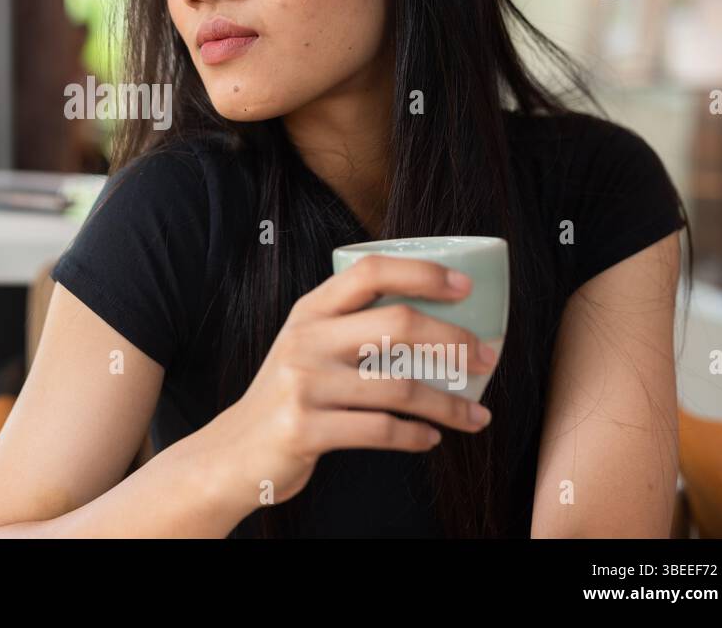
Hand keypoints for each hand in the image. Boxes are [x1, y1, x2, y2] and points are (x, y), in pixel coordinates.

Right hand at [207, 254, 496, 509]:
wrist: (235, 451)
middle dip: (454, 340)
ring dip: (449, 404)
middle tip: (487, 357)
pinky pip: (380, 431)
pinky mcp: (306, 429)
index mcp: (310, 309)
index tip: (465, 287)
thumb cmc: (290, 394)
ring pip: (399, 387)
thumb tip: (437, 321)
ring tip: (476, 415)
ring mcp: (303, 384)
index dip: (422, 273)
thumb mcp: (309, 346)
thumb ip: (352, 326)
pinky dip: (416, 436)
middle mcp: (305, 339)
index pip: (370, 271)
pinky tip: (431, 438)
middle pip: (397, 323)